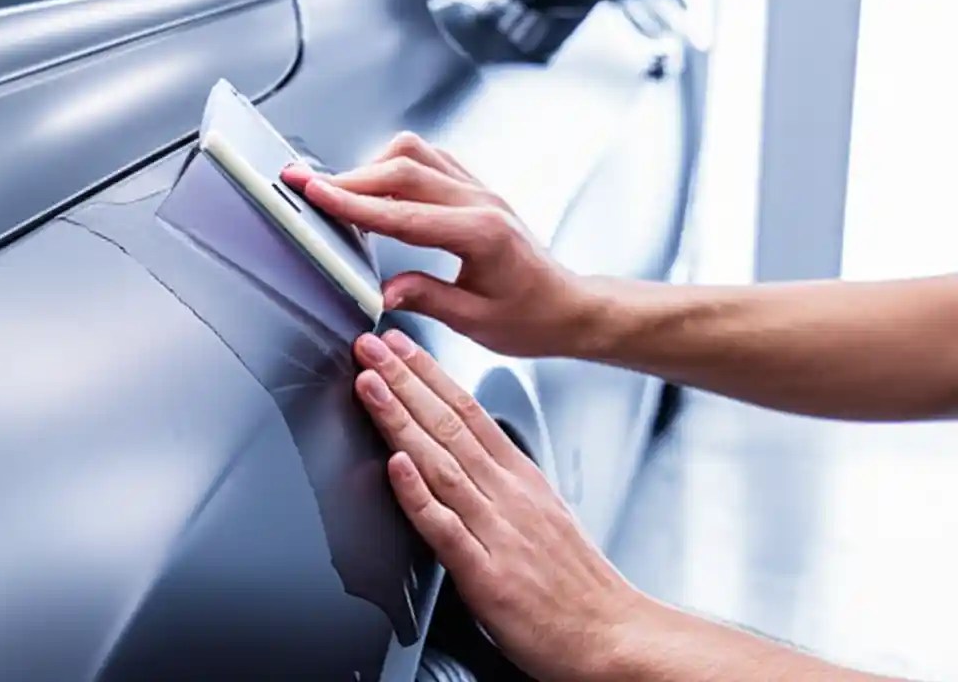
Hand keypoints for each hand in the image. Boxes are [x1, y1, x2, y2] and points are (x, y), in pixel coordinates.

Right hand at [281, 132, 604, 357]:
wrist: (568, 306)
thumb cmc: (531, 318)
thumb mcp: (476, 322)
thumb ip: (427, 299)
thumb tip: (381, 292)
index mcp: (480, 234)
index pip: (401, 212)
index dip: (350, 202)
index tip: (313, 191)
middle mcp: (480, 202)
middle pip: (401, 170)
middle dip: (346, 176)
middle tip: (303, 182)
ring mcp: (479, 190)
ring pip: (414, 153)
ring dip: (371, 167)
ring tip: (336, 190)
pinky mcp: (475, 189)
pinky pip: (429, 160)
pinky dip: (394, 167)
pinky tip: (376, 189)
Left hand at [350, 329, 651, 680]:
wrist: (613, 638)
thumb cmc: (574, 584)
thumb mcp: (542, 513)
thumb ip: (501, 482)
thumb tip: (464, 452)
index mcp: (520, 479)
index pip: (468, 411)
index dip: (429, 374)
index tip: (399, 345)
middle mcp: (508, 496)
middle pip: (449, 425)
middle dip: (404, 380)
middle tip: (370, 345)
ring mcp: (497, 532)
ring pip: (440, 463)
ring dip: (400, 419)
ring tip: (370, 383)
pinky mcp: (487, 575)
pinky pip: (446, 529)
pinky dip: (418, 495)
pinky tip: (396, 466)